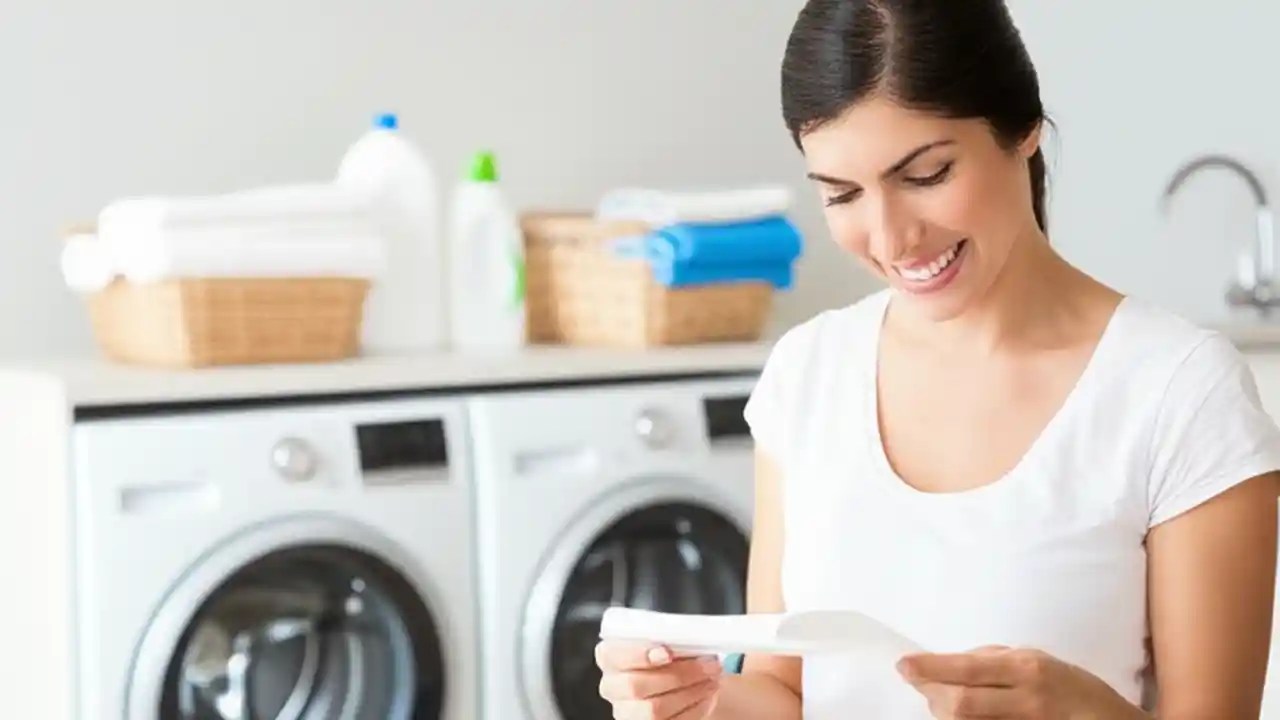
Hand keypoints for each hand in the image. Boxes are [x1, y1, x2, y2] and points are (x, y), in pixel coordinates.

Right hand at [595, 640, 722, 718]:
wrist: (681, 678)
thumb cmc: (671, 653)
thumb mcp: (668, 638)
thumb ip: (672, 637)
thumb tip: (694, 639)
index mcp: (610, 656)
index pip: (614, 655)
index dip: (639, 655)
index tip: (667, 653)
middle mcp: (612, 686)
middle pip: (635, 686)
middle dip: (678, 675)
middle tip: (709, 665)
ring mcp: (626, 712)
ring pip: (653, 710)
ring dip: (690, 693)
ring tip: (713, 679)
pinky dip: (694, 710)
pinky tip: (708, 696)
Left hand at [896, 645, 1144, 718]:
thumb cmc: (1073, 688)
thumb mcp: (1037, 659)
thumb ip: (992, 659)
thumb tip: (947, 662)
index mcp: (1026, 669)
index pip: (965, 670)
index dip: (928, 669)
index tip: (903, 665)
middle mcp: (1027, 700)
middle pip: (958, 706)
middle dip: (931, 696)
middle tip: (922, 685)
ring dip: (945, 714)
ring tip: (944, 700)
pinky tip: (966, 715)